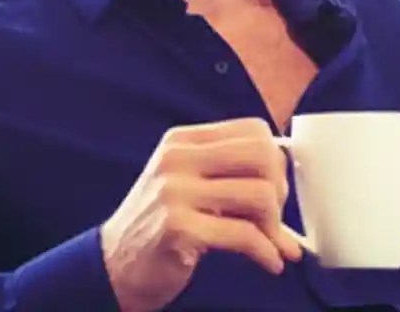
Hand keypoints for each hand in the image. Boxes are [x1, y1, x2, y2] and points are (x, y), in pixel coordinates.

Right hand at [99, 118, 302, 311]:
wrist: (112, 267)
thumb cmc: (158, 226)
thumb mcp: (186, 183)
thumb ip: (227, 172)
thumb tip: (287, 182)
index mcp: (182, 141)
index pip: (254, 130)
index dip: (276, 160)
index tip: (275, 188)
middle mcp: (177, 159)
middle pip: (262, 155)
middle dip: (280, 189)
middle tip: (274, 217)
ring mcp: (175, 192)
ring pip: (260, 195)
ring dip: (276, 227)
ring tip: (271, 244)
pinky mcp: (178, 229)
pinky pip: (245, 235)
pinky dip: (267, 252)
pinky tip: (270, 262)